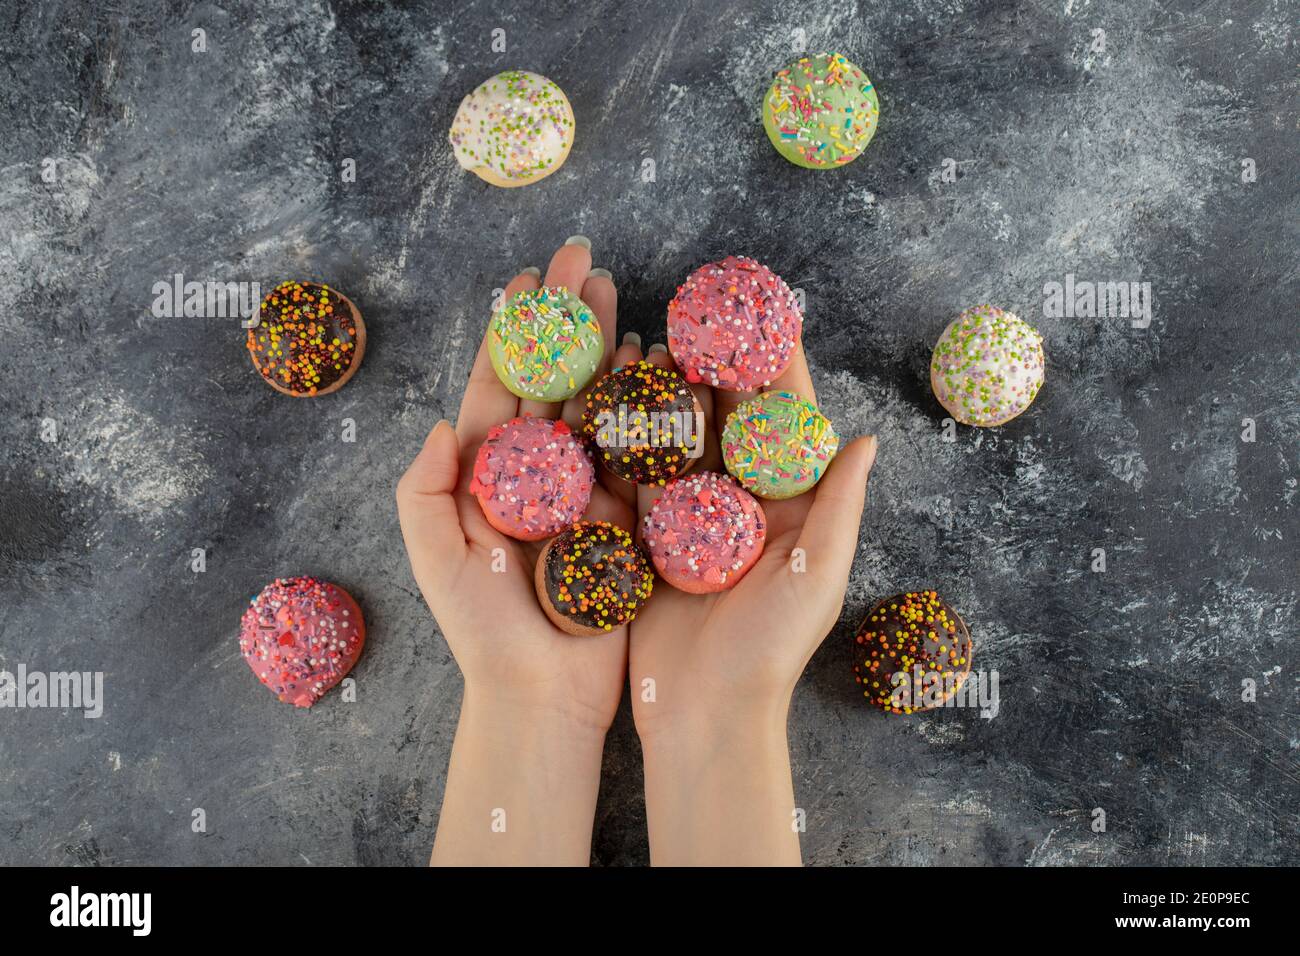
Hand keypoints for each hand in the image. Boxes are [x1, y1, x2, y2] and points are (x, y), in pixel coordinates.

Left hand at [397, 239, 632, 863]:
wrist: (543, 695)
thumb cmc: (483, 633)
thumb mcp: (436, 561)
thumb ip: (426, 491)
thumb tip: (439, 424)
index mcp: (487, 475)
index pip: (500, 386)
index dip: (512, 330)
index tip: (527, 277)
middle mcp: (535, 473)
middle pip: (551, 380)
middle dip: (564, 319)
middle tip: (582, 261)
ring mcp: (582, 490)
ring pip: (595, 403)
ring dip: (605, 347)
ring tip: (617, 293)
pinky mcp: (623, 516)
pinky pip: (634, 449)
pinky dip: (643, 404)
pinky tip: (654, 363)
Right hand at [624, 339, 877, 864]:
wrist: (704, 710)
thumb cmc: (772, 648)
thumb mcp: (817, 574)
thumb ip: (838, 506)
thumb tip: (866, 439)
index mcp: (792, 507)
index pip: (788, 423)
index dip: (779, 368)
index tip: (766, 313)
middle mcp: (743, 505)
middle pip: (732, 421)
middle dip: (718, 366)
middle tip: (701, 311)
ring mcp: (693, 518)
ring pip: (683, 439)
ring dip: (671, 392)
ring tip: (657, 339)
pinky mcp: (649, 536)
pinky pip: (641, 475)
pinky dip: (632, 437)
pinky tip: (618, 395)